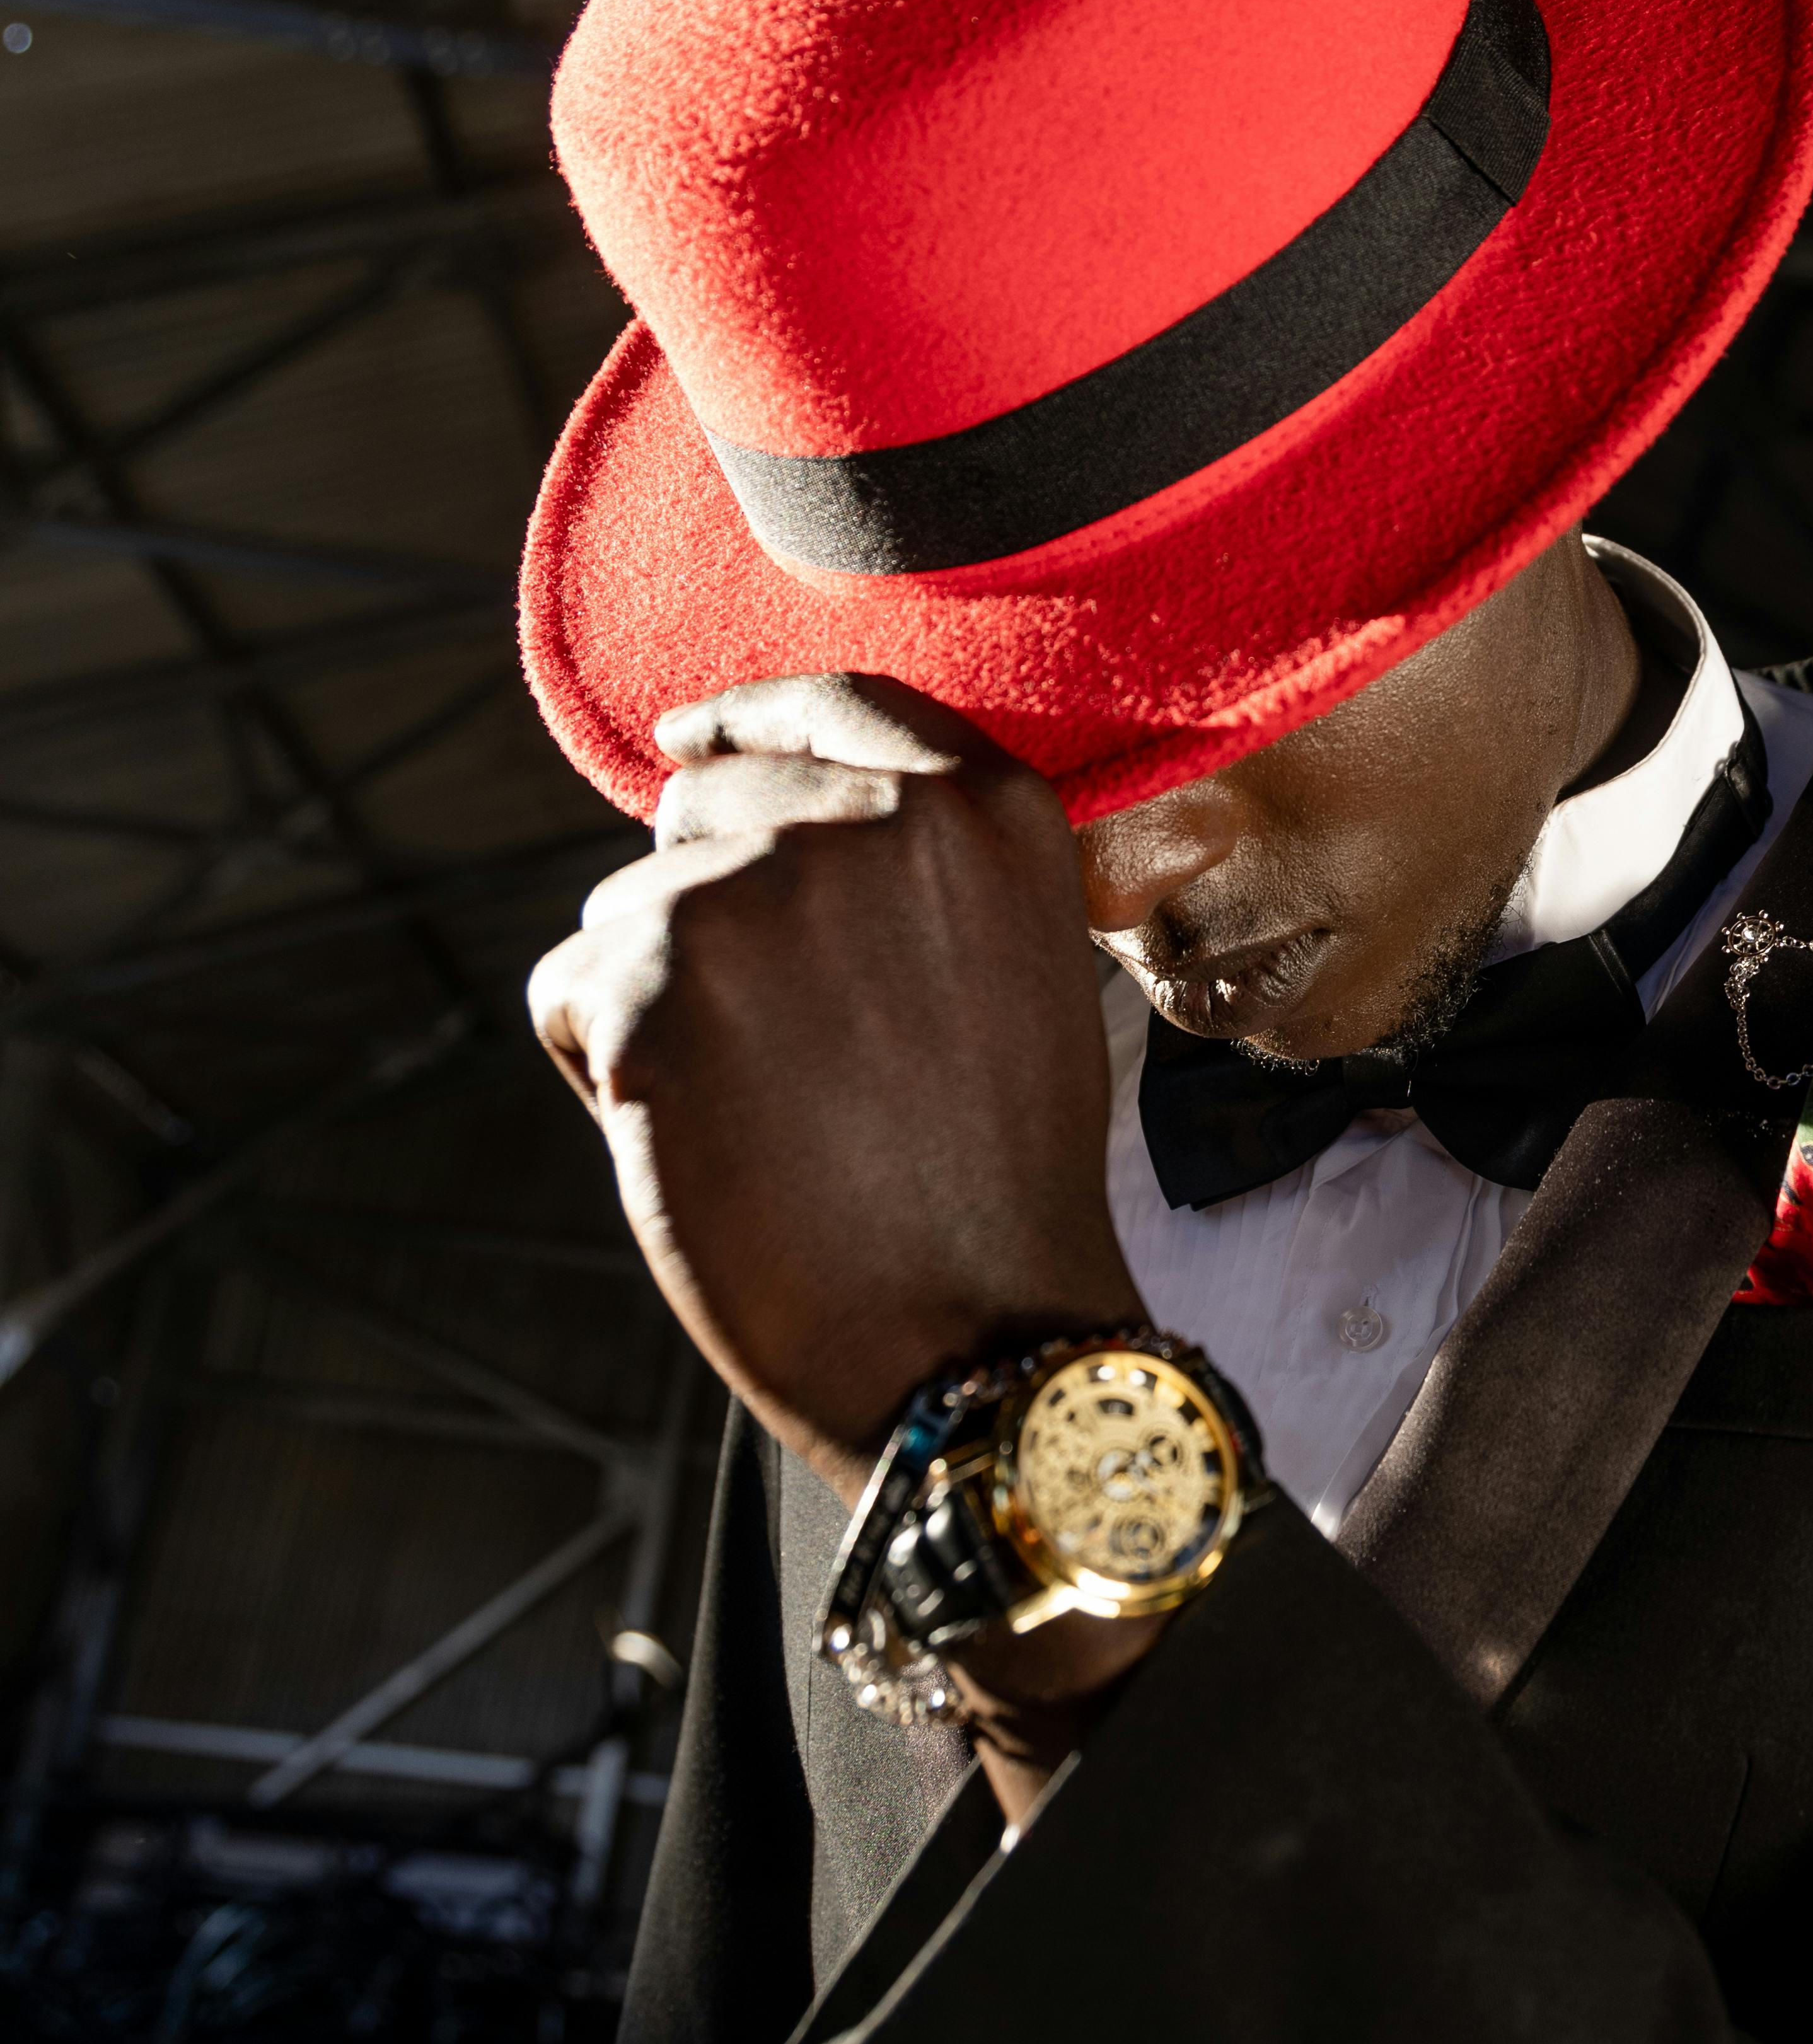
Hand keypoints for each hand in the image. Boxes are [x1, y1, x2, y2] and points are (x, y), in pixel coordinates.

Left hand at [528, 673, 1136, 1500]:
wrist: (976, 1339)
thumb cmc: (990, 1184)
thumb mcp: (1011, 969)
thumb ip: (915, 867)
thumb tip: (748, 803)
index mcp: (985, 811)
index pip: (827, 705)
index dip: (744, 727)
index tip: (685, 744)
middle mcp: (873, 821)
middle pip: (703, 808)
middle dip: (709, 909)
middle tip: (790, 1056)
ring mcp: (758, 894)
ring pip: (626, 909)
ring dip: (658, 1003)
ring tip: (763, 1118)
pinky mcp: (653, 984)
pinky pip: (570, 991)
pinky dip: (607, 1070)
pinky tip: (698, 1144)